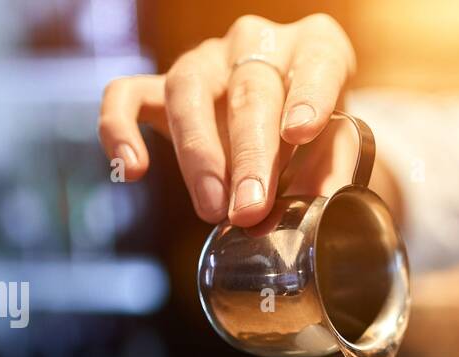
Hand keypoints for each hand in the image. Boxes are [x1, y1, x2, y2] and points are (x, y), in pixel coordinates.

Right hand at [98, 14, 356, 226]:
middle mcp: (257, 44)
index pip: (316, 64)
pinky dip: (120, 128)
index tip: (300, 132)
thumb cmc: (319, 139)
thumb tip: (318, 210)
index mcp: (316, 47)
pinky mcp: (162, 87)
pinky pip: (126, 94)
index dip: (308, 97)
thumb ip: (330, 172)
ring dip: (199, 154)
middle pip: (249, 91)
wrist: (288, 133)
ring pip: (188, 90)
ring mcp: (206, 62)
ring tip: (212, 208)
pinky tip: (131, 169)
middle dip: (250, 157)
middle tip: (250, 209)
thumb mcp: (338, 151)